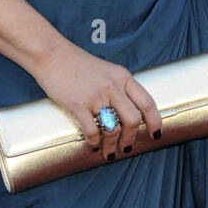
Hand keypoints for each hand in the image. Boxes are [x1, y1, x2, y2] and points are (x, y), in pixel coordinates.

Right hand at [31, 39, 161, 161]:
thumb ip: (120, 87)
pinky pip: (92, 130)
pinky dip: (94, 142)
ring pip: (113, 128)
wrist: (52, 55)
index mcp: (123, 77)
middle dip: (132, 138)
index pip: (147, 102)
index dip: (155, 121)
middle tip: (126, 148)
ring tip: (109, 152)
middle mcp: (113, 86)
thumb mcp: (107, 71)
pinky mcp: (77, 104)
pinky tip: (94, 145)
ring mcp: (95, 95)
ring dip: (113, 145)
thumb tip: (129, 113)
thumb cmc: (79, 65)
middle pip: (133, 119)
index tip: (155, 134)